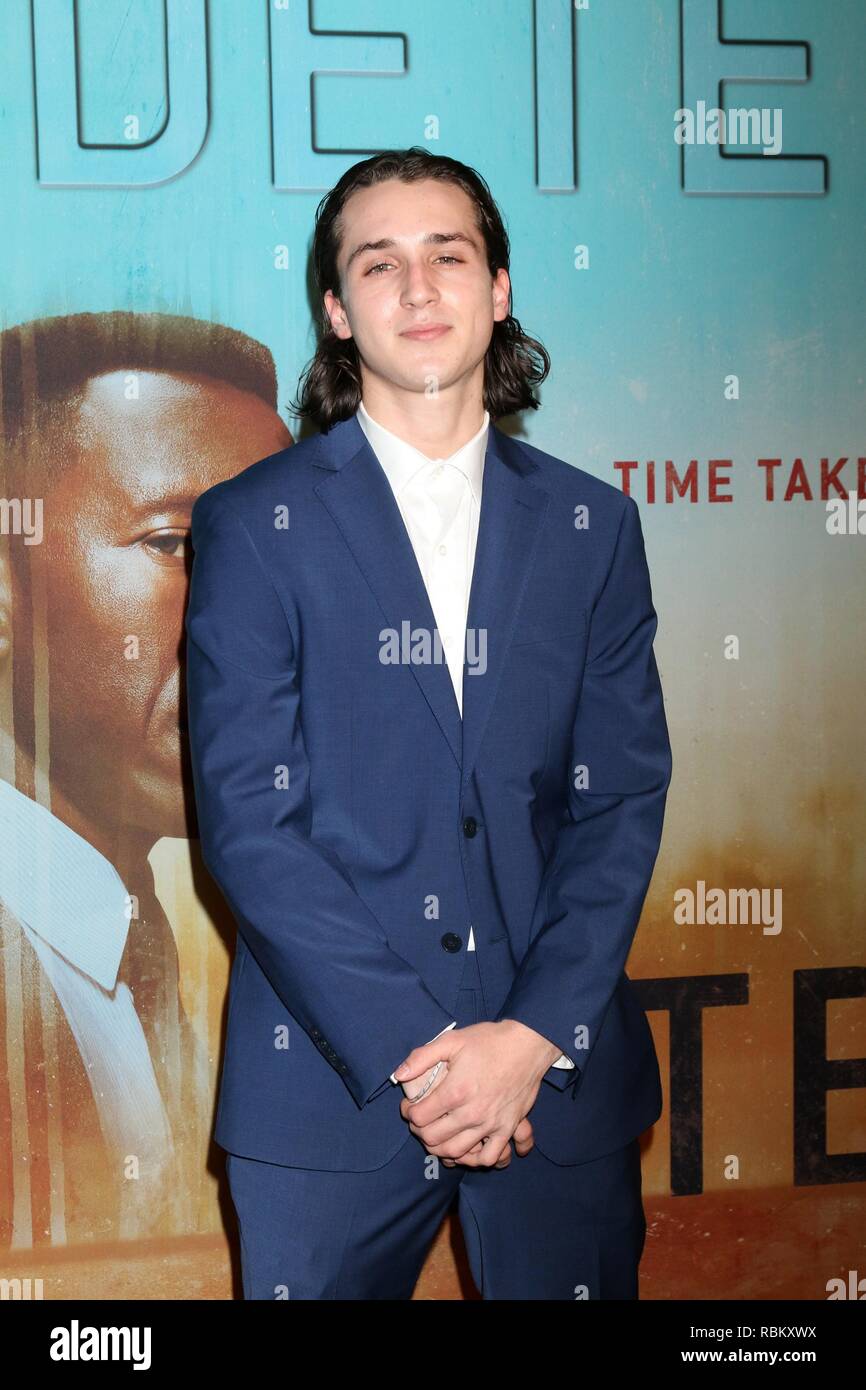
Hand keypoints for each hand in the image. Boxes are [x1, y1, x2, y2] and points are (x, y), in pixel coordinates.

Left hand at [396, 1020, 559, 1166]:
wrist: (527, 1044)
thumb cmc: (489, 1041)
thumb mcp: (452, 1040)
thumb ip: (421, 1057)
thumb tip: (399, 1075)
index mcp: (455, 1091)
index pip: (419, 1117)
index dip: (408, 1112)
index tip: (409, 1106)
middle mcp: (471, 1113)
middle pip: (433, 1138)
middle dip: (419, 1131)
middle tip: (420, 1121)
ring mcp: (490, 1124)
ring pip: (456, 1152)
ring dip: (440, 1147)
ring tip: (438, 1134)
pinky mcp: (507, 1128)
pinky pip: (489, 1157)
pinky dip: (475, 1158)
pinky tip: (467, 1147)